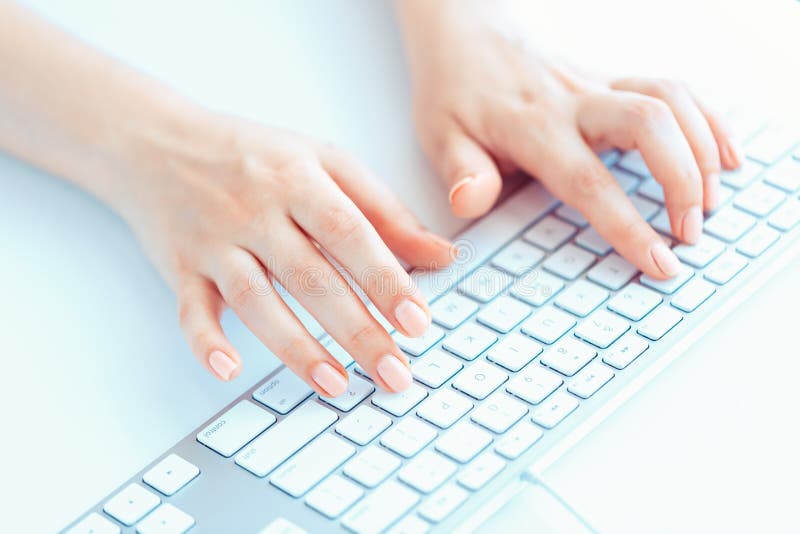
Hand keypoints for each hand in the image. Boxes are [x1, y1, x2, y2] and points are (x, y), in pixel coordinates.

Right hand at [110, 112, 452, 394]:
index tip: (419, 322)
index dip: (385, 279)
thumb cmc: (253, 154)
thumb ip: (383, 209)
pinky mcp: (180, 267)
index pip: (350, 233)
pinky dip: (206, 342)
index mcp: (298, 179)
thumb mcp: (323, 161)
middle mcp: (256, 211)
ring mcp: (214, 241)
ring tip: (336, 385)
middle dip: (357, 330)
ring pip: (256, 299)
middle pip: (311, 277)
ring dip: (296, 346)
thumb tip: (443, 255)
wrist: (155, 142)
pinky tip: (230, 370)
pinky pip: (190, 309)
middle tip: (395, 374)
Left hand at [397, 1, 742, 278]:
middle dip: (682, 180)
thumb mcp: (440, 137)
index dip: (628, 225)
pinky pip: (673, 87)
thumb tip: (471, 201)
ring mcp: (596, 85)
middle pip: (648, 124)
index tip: (660, 262)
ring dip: (702, 149)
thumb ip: (461, 172)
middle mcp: (572, 101)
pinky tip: (726, 153)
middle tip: (690, 232)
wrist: (465, 39)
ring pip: (669, 98)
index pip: (588, 180)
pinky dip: (708, 119)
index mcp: (531, 128)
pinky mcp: (611, 78)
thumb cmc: (454, 95)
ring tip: (711, 202)